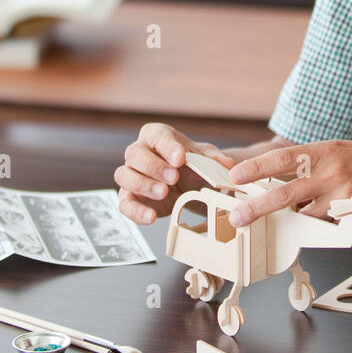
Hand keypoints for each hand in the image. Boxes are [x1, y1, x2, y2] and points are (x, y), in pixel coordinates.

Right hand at [115, 123, 234, 224]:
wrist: (190, 184)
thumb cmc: (193, 165)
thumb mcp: (206, 158)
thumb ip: (215, 159)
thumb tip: (227, 164)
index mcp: (157, 135)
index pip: (156, 136)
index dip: (167, 146)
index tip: (181, 158)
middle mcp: (139, 152)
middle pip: (134, 154)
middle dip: (154, 166)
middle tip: (173, 177)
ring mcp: (131, 175)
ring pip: (124, 175)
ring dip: (143, 184)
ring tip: (164, 193)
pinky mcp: (130, 197)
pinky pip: (124, 203)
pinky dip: (135, 211)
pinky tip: (151, 216)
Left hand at [226, 139, 351, 229]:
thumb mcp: (339, 152)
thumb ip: (312, 168)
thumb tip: (278, 188)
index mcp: (326, 152)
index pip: (283, 159)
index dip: (256, 168)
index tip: (235, 177)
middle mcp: (333, 175)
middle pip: (286, 195)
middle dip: (257, 208)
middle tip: (237, 217)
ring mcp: (345, 200)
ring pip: (308, 217)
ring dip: (303, 217)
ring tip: (320, 206)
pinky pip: (331, 229)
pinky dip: (332, 223)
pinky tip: (348, 211)